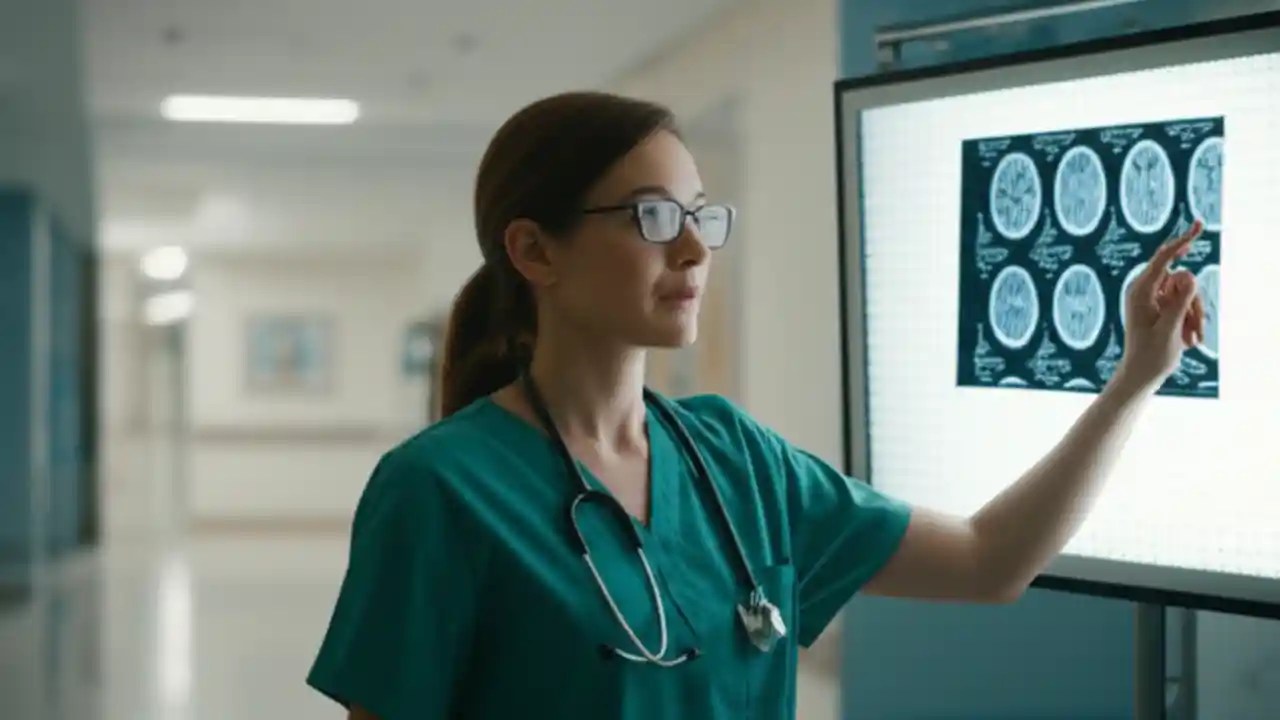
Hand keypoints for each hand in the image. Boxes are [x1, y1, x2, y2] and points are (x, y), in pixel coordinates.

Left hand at [1114, 220, 1206, 394]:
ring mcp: (1155, 298)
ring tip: (1191, 341)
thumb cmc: (1150, 355)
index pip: (1164, 259)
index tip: (1199, 225)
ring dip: (1195, 316)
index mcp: (1140, 291)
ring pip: (1189, 293)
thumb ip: (1181, 301)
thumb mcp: (1169, 328)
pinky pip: (1187, 303)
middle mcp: (1145, 290)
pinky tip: (1188, 340)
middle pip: (1183, 279)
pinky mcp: (1163, 306)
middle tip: (1196, 330)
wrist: (1142, 374)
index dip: (1182, 241)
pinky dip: (1192, 320)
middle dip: (1194, 303)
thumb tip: (1190, 274)